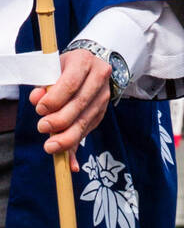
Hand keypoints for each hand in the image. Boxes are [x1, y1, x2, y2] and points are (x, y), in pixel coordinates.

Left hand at [29, 49, 110, 172]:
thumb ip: (44, 83)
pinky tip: (71, 164)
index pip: (71, 83)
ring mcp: (103, 99)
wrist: (91, 66)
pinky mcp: (101, 115)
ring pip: (85, 122)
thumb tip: (36, 100)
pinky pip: (86, 133)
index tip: (40, 109)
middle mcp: (99, 80)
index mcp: (85, 62)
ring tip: (51, 147)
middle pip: (80, 105)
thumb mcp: (54, 67)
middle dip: (60, 120)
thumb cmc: (67, 66)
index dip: (56, 98)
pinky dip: (76, 148)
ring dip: (68, 138)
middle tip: (42, 128)